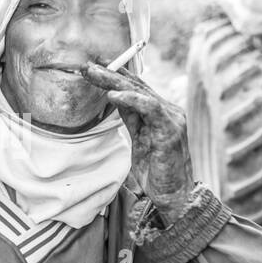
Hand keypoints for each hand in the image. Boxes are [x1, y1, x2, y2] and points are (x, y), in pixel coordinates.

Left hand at [80, 61, 193, 222]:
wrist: (174, 196)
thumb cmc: (157, 173)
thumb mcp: (139, 140)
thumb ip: (132, 119)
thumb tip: (114, 98)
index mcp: (161, 113)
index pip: (137, 88)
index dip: (116, 76)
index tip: (93, 68)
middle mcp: (169, 111)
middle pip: (137, 86)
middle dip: (110, 74)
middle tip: (87, 66)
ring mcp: (172, 118)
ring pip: (141, 92)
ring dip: (115, 81)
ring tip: (94, 74)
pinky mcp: (170, 129)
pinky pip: (149, 107)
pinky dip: (130, 100)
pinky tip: (112, 96)